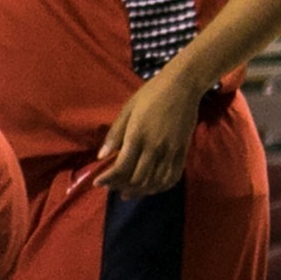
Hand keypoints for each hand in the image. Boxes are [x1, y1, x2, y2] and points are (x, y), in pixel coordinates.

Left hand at [91, 72, 201, 198]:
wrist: (182, 87)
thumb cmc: (150, 95)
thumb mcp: (127, 110)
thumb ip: (114, 134)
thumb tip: (101, 156)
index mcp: (137, 136)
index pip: (121, 167)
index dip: (108, 179)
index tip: (98, 183)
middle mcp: (154, 148)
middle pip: (137, 178)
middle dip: (121, 187)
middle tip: (111, 188)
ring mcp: (171, 152)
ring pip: (154, 182)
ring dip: (140, 191)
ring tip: (128, 193)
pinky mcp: (182, 152)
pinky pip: (172, 177)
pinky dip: (160, 187)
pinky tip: (150, 188)